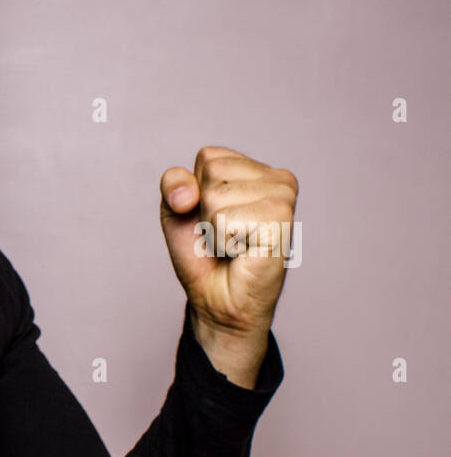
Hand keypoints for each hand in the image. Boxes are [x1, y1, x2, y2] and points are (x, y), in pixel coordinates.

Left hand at [159, 147, 298, 385]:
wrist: (216, 299)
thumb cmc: (202, 255)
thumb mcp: (176, 211)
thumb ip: (173, 184)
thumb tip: (188, 193)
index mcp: (256, 169)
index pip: (208, 156)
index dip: (193, 192)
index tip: (210, 217)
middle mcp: (277, 178)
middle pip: (211, 172)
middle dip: (202, 210)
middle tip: (222, 235)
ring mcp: (283, 198)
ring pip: (215, 197)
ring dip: (212, 229)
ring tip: (232, 245)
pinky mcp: (280, 221)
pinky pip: (224, 220)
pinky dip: (221, 242)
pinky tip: (242, 252)